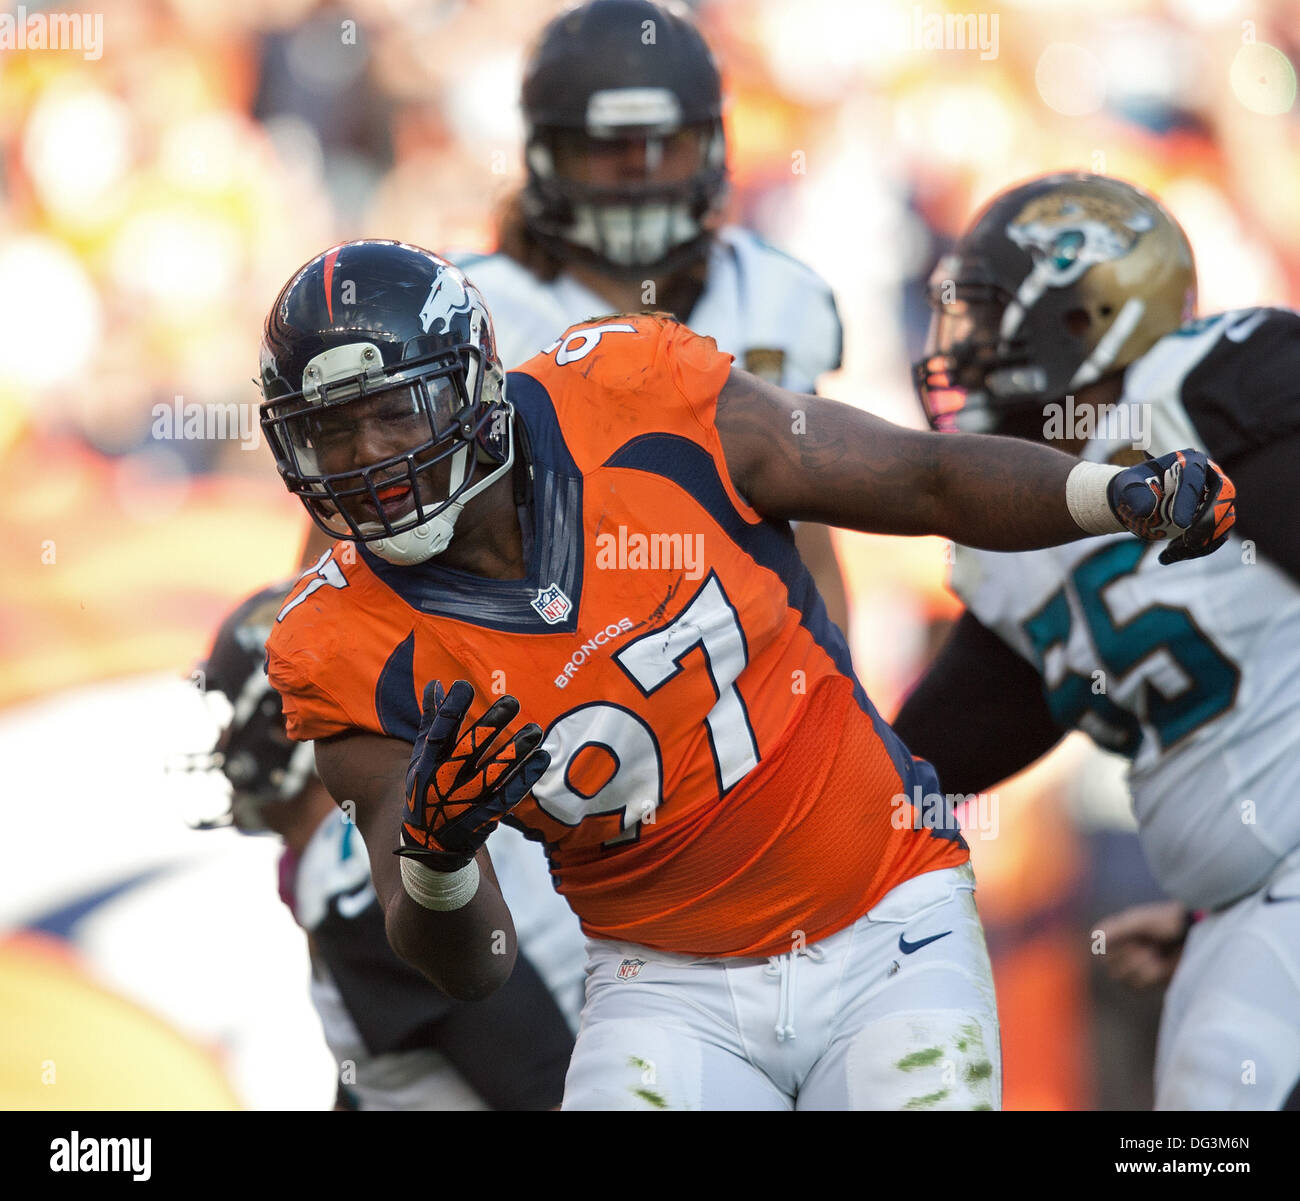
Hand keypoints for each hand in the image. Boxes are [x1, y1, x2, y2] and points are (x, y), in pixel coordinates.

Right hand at [398, 680, 549, 871]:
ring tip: (535, 729)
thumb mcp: (421, 758)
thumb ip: (431, 722)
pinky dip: (526, 778)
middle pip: (469, 750)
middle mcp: (444, 783)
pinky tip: (542, 758)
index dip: (451, 709)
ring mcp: (464, 803)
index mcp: (426, 765)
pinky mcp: (484, 819)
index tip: (465, 686)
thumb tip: (436, 683)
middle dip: (491, 725)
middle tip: (512, 701)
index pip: (438, 732)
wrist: (428, 846)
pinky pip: (508, 796)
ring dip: (516, 750)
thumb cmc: (426, 790)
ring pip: (493, 773)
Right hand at [1096, 900, 1191, 989]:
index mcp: (1115, 932)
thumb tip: (1094, 938)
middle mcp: (1121, 949)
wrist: (1193, 934)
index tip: (1133, 937)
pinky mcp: (1147, 980)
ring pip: (1124, 978)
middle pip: (1111, 967)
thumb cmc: (1167, 921)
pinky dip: (1151, 977)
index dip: (1116, 946)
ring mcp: (1133, 966)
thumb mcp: (1141, 921)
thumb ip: (1117, 929)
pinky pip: (1138, 986)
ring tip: (1157, 955)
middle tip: (1149, 946)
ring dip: (1143, 967)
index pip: (1099, 947)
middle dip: (1132, 958)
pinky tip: (1161, 965)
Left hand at [1107, 449, 1235, 564]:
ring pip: (1224, 521)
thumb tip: (1147, 508)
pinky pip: (1216, 536)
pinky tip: (1168, 556)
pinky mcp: (1217, 518)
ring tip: (1167, 553)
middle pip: (1224, 497)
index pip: (1195, 477)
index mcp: (1189, 461)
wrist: (1138, 501)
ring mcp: (1217, 498)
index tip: (1180, 523)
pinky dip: (1197, 550)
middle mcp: (1210, 476)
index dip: (1190, 500)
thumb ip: (1134, 495)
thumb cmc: (1134, 489)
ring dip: (1202, 542)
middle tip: (1189, 542)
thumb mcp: (1128, 488)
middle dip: (1209, 522)